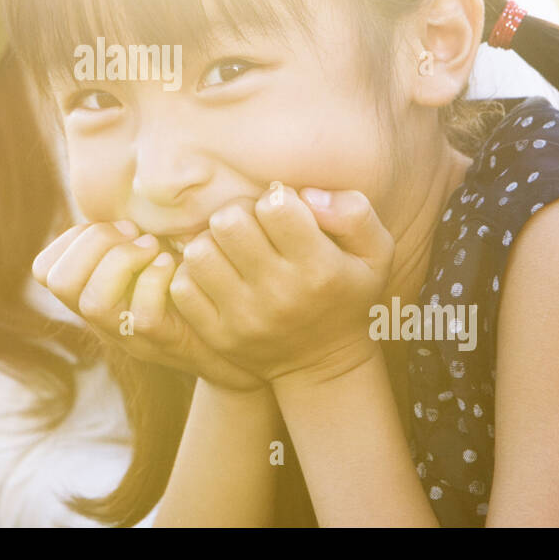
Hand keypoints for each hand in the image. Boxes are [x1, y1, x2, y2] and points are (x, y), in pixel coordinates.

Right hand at [32, 221, 264, 390]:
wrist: (236, 346)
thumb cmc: (193, 290)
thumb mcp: (152, 258)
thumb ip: (130, 236)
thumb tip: (126, 199)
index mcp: (92, 294)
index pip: (45, 270)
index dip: (72, 239)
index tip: (117, 227)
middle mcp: (102, 318)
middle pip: (60, 282)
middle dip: (95, 244)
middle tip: (135, 234)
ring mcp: (129, 335)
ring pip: (93, 302)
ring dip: (122, 261)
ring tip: (153, 246)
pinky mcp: (163, 343)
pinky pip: (143, 314)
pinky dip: (156, 280)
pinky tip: (174, 265)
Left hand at [169, 185, 393, 383]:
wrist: (324, 364)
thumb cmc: (347, 293)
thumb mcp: (375, 253)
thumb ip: (354, 212)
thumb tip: (306, 195)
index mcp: (319, 268)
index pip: (273, 206)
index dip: (275, 199)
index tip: (282, 213)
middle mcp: (280, 294)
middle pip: (228, 222)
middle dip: (239, 214)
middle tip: (252, 227)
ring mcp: (245, 318)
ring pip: (199, 252)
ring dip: (213, 242)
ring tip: (231, 250)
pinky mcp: (219, 336)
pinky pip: (183, 287)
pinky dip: (194, 274)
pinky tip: (217, 274)